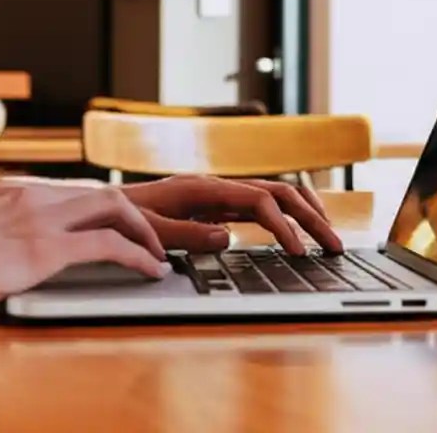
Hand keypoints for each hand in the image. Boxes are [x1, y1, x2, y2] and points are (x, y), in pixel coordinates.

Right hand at [0, 178, 169, 319]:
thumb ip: (1, 227)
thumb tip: (14, 247)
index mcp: (16, 189)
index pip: (79, 190)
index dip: (110, 209)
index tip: (127, 226)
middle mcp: (32, 194)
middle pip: (106, 193)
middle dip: (138, 217)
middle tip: (153, 242)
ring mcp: (38, 218)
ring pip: (116, 209)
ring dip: (146, 234)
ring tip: (157, 257)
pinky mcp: (42, 248)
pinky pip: (109, 245)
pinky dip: (138, 256)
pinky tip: (149, 270)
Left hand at [121, 175, 342, 254]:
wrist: (102, 206)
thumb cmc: (121, 217)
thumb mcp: (148, 229)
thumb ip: (186, 234)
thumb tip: (228, 237)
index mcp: (204, 187)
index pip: (259, 201)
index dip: (284, 225)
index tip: (299, 252)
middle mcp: (217, 185)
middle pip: (279, 192)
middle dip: (311, 217)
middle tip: (335, 245)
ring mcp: (219, 193)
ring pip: (275, 194)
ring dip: (305, 213)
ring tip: (328, 236)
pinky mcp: (217, 204)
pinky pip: (261, 204)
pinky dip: (287, 214)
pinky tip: (298, 230)